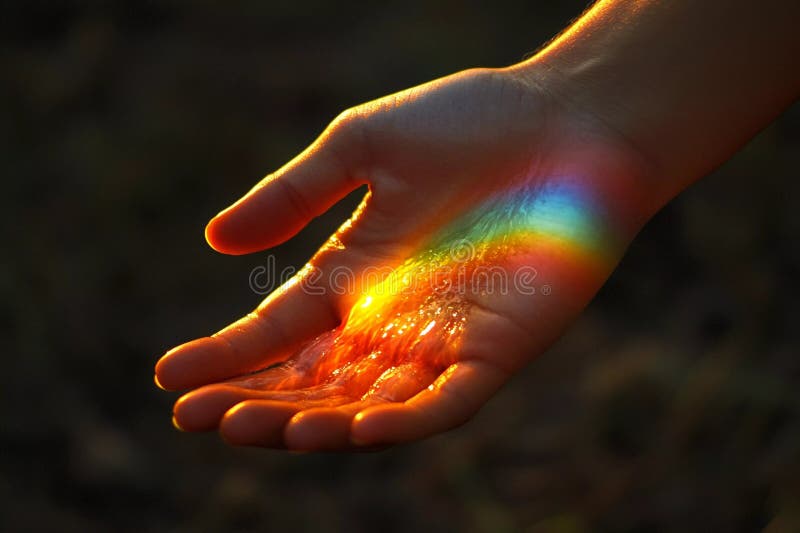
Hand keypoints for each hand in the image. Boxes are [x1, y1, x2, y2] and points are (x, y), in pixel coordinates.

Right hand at [155, 67, 654, 450]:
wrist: (571, 120)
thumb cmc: (472, 123)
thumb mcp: (363, 148)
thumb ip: (294, 195)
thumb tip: (214, 242)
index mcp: (355, 276)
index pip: (278, 331)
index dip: (225, 356)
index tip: (168, 377)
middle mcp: (390, 320)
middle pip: (313, 381)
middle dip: (255, 402)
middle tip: (197, 419)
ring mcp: (443, 340)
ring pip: (368, 403)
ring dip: (314, 422)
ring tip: (252, 427)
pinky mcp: (498, 351)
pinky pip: (445, 402)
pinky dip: (401, 419)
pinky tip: (353, 428)